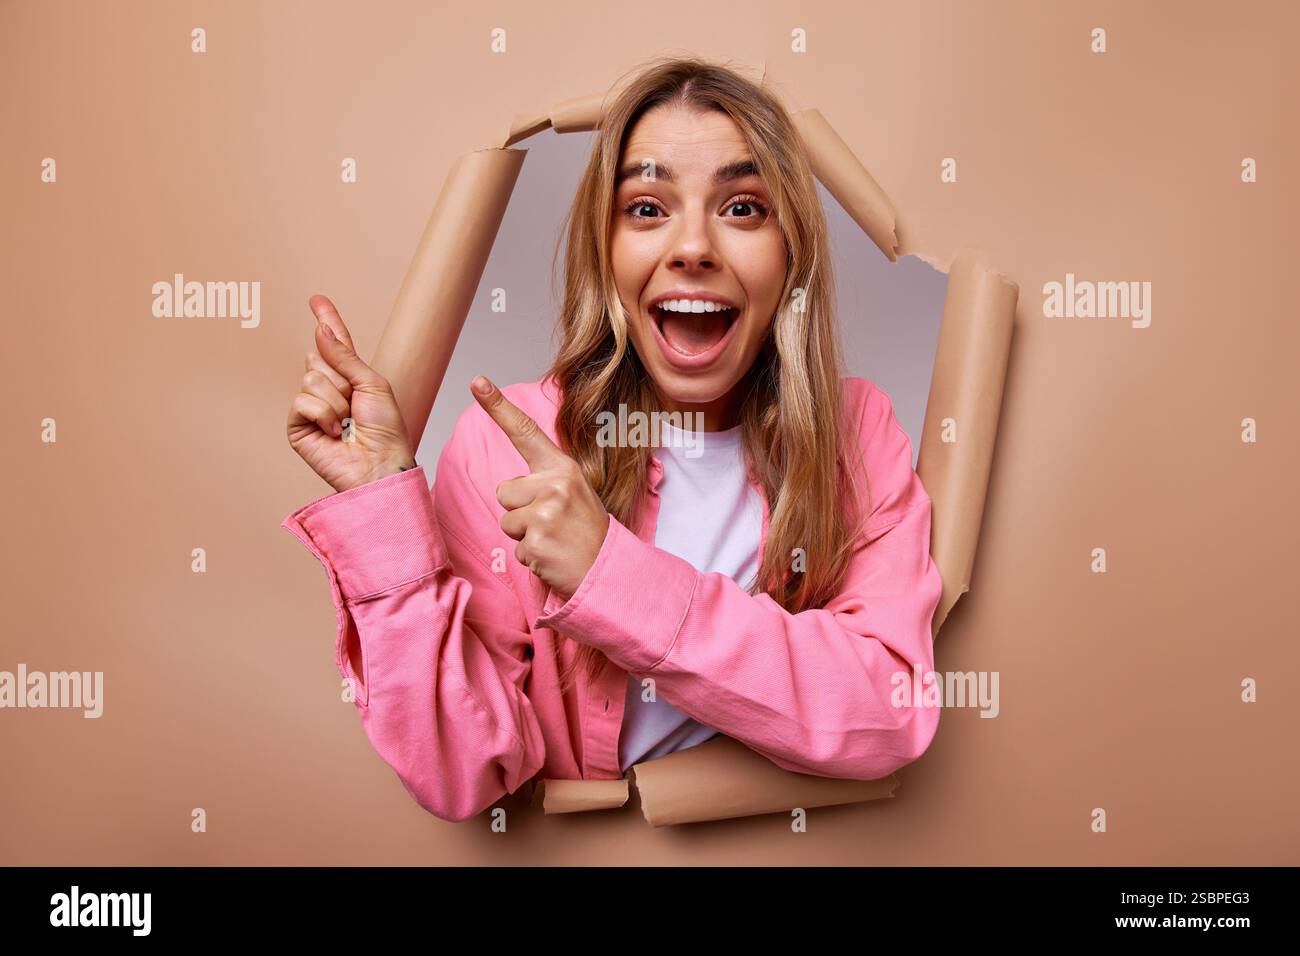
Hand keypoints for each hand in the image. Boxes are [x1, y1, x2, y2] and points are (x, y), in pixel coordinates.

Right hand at [286, 294, 415, 492]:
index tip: (317, 299)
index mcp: (349, 378)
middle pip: (318, 360)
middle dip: (341, 380)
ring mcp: (311, 408)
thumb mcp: (373, 385)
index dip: (327, 321)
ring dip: (336, 402)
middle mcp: (328, 390)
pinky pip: (302, 401)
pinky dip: (323, 415)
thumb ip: (345, 357)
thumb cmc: (385, 430)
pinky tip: (335, 433)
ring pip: (311, 380)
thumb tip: (321, 330)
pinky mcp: (298, 426)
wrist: (381, 464)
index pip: (334, 344)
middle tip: (355, 406)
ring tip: (348, 424)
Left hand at [471, 375, 610, 599]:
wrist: (609, 570)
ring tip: (554, 539)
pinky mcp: (536, 542)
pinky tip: (553, 556)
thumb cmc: (586, 531)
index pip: (525, 432)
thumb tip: (509, 487)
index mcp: (562, 467)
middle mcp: (554, 484)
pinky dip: (531, 557)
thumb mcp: (573, 492)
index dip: (498, 406)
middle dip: (519, 511)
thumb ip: (544, 480)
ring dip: (524, 536)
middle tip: (553, 524)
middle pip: (505, 491)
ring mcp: (544, 513)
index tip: (477, 381)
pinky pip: (514, 548)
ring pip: (506, 521)